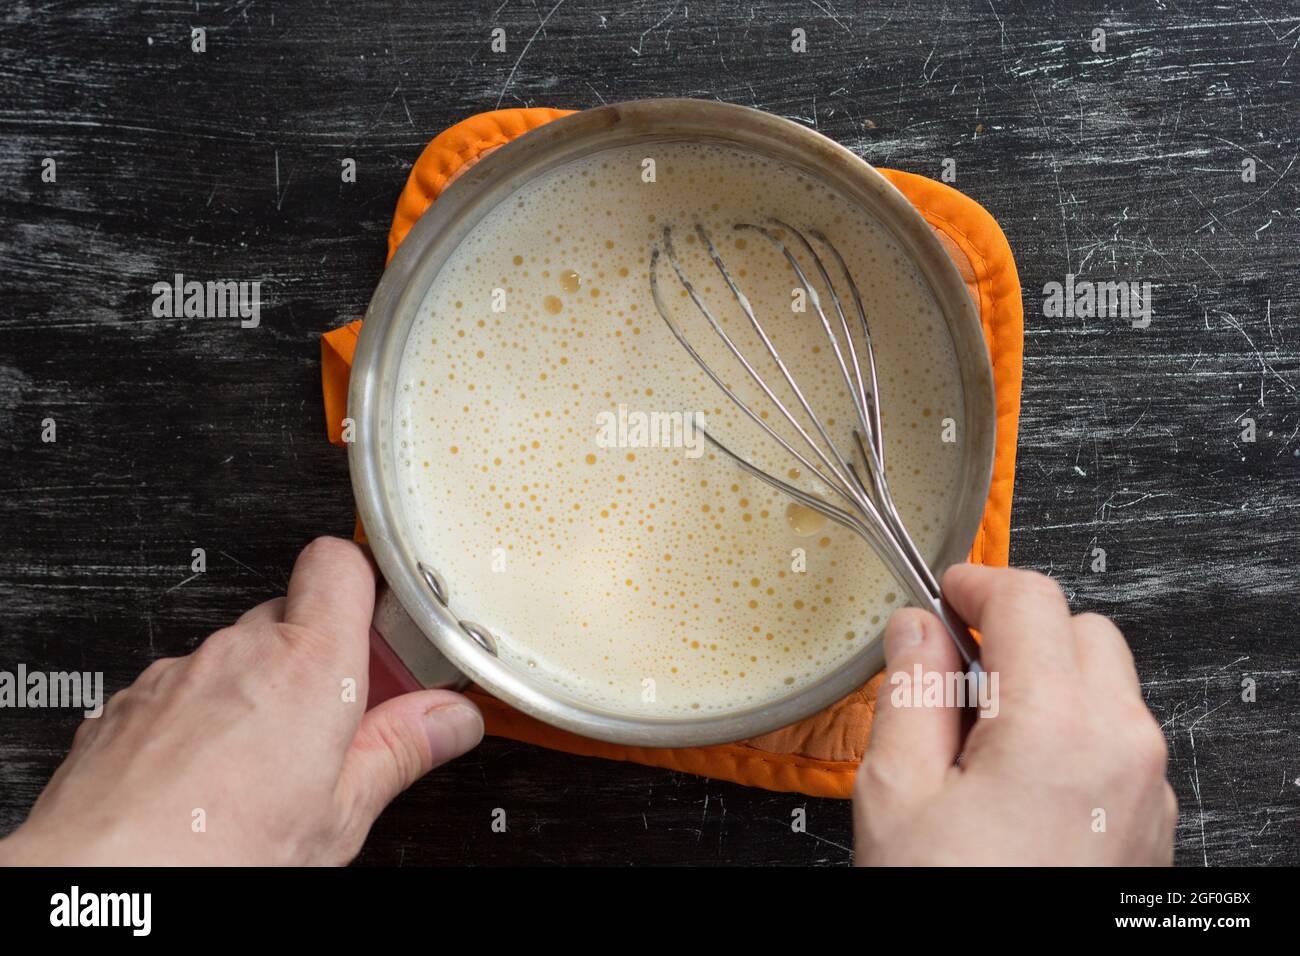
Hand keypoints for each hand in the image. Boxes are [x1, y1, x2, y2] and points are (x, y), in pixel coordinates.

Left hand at [0, 537, 482, 865]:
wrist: (107, 884)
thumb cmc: (215, 854)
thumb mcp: (341, 814)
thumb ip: (401, 752)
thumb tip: (449, 721)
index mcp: (309, 666)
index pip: (343, 563)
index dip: (367, 584)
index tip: (389, 633)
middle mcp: (238, 651)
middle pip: (293, 616)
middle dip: (318, 659)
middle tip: (338, 719)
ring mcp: (178, 674)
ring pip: (235, 656)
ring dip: (258, 692)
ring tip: (269, 766)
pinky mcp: (130, 704)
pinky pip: (183, 690)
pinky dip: (203, 719)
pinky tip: (211, 779)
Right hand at [854, 564, 1176, 865]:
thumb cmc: (950, 903)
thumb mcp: (897, 794)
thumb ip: (908, 691)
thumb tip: (915, 629)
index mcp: (1057, 726)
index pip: (1031, 600)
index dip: (977, 582)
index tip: (945, 591)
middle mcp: (1123, 748)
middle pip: (1084, 630)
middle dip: (1019, 629)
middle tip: (955, 663)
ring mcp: (1147, 788)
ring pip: (1108, 683)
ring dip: (1048, 678)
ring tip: (980, 733)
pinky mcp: (1152, 822)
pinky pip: (1121, 738)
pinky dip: (1074, 727)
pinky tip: (1017, 776)